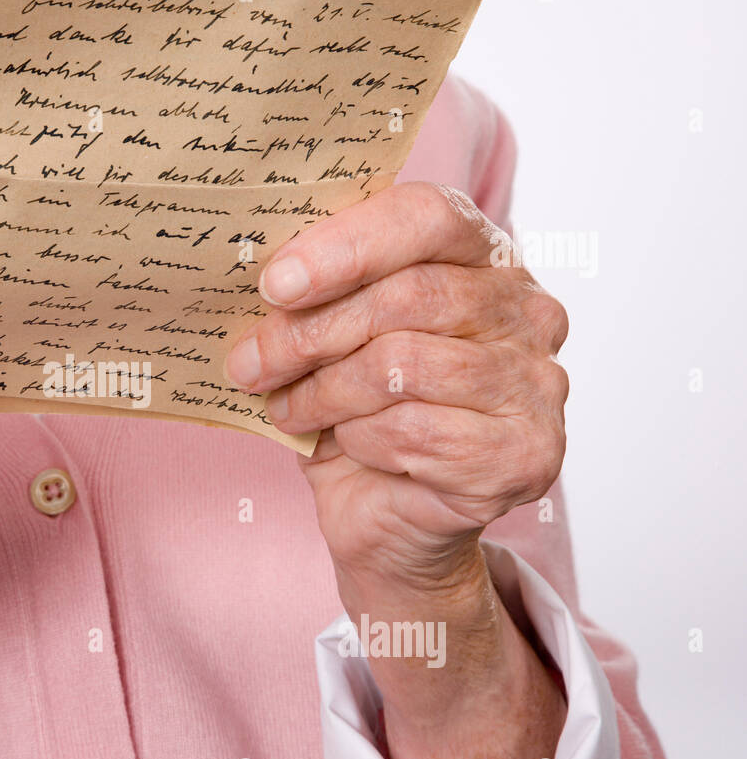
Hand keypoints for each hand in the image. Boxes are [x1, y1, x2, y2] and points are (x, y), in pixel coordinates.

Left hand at [226, 182, 568, 758]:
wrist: (388, 544)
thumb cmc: (345, 435)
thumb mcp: (317, 354)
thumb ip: (305, 299)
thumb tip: (223, 245)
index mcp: (476, 269)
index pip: (431, 215)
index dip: (347, 240)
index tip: (273, 277)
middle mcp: (525, 320)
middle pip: (412, 293)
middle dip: (309, 333)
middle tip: (253, 361)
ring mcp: (536, 392)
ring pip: (411, 362)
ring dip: (325, 392)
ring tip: (291, 412)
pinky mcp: (525, 461)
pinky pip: (422, 432)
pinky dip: (358, 445)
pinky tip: (339, 456)